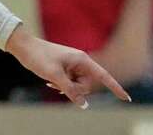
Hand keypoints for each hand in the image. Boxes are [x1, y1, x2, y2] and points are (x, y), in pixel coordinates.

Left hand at [5, 26, 129, 108]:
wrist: (25, 48)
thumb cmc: (39, 58)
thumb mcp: (54, 76)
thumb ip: (70, 91)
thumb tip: (84, 105)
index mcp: (82, 59)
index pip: (103, 76)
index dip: (116, 88)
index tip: (127, 99)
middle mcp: (80, 62)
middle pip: (88, 85)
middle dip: (75, 90)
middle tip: (59, 85)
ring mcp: (73, 66)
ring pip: (78, 86)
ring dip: (67, 89)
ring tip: (52, 81)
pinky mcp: (66, 69)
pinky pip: (71, 84)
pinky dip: (63, 86)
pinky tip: (51, 82)